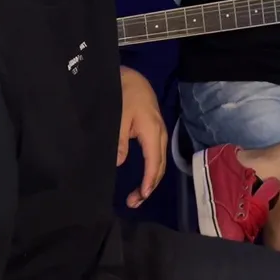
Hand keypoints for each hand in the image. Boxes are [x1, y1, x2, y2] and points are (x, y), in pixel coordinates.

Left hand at [118, 66, 166, 208]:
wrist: (133, 77)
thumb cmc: (125, 95)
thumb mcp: (118, 117)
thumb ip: (119, 141)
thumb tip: (120, 163)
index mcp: (152, 132)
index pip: (153, 162)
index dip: (148, 181)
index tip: (141, 197)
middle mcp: (160, 135)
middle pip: (160, 166)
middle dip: (149, 186)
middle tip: (134, 203)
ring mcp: (160, 133)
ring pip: (160, 162)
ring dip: (151, 180)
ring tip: (138, 196)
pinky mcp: (156, 133)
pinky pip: (157, 156)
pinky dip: (152, 170)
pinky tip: (144, 179)